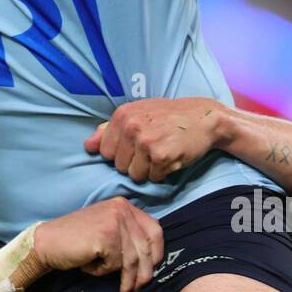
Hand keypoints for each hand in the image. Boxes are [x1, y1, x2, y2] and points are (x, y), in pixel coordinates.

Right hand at [34, 198, 164, 291]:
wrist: (47, 242)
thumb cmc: (76, 240)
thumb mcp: (107, 229)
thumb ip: (128, 235)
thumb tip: (152, 260)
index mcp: (124, 205)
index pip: (154, 229)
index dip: (157, 252)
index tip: (152, 269)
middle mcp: (121, 209)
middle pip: (146, 247)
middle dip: (145, 273)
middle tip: (138, 289)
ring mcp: (114, 222)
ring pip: (132, 260)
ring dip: (127, 280)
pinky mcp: (106, 237)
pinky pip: (115, 264)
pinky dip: (103, 272)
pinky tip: (89, 267)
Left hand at [83, 97, 227, 182]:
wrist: (203, 118)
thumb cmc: (168, 116)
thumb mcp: (137, 114)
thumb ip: (109, 129)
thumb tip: (88, 146)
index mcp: (122, 115)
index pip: (105, 152)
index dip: (121, 154)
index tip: (136, 146)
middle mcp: (131, 127)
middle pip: (119, 166)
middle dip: (134, 163)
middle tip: (152, 149)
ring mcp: (146, 142)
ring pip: (134, 175)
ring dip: (148, 170)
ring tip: (161, 152)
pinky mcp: (161, 156)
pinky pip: (153, 178)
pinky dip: (163, 172)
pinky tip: (172, 156)